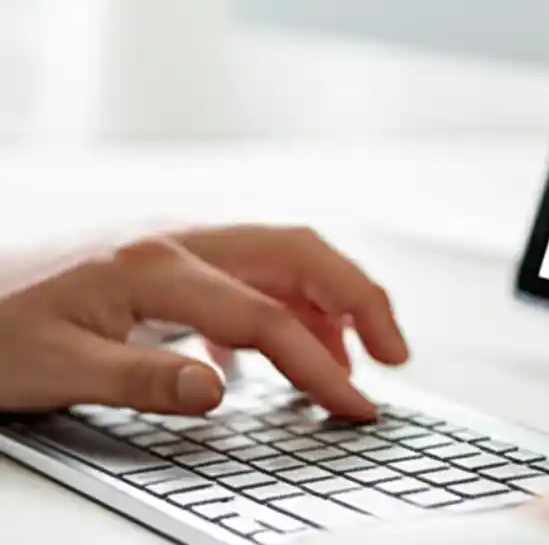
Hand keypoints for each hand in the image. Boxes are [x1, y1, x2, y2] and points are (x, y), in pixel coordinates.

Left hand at [0, 225, 408, 419]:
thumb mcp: (52, 369)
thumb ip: (142, 380)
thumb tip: (221, 392)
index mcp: (154, 266)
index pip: (266, 318)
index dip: (321, 366)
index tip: (358, 406)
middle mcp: (176, 240)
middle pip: (299, 253)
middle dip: (360, 298)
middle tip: (397, 355)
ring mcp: (175, 243)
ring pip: (282, 256)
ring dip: (329, 300)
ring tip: (352, 358)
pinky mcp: (168, 259)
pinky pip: (251, 271)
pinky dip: (287, 304)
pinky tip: (280, 348)